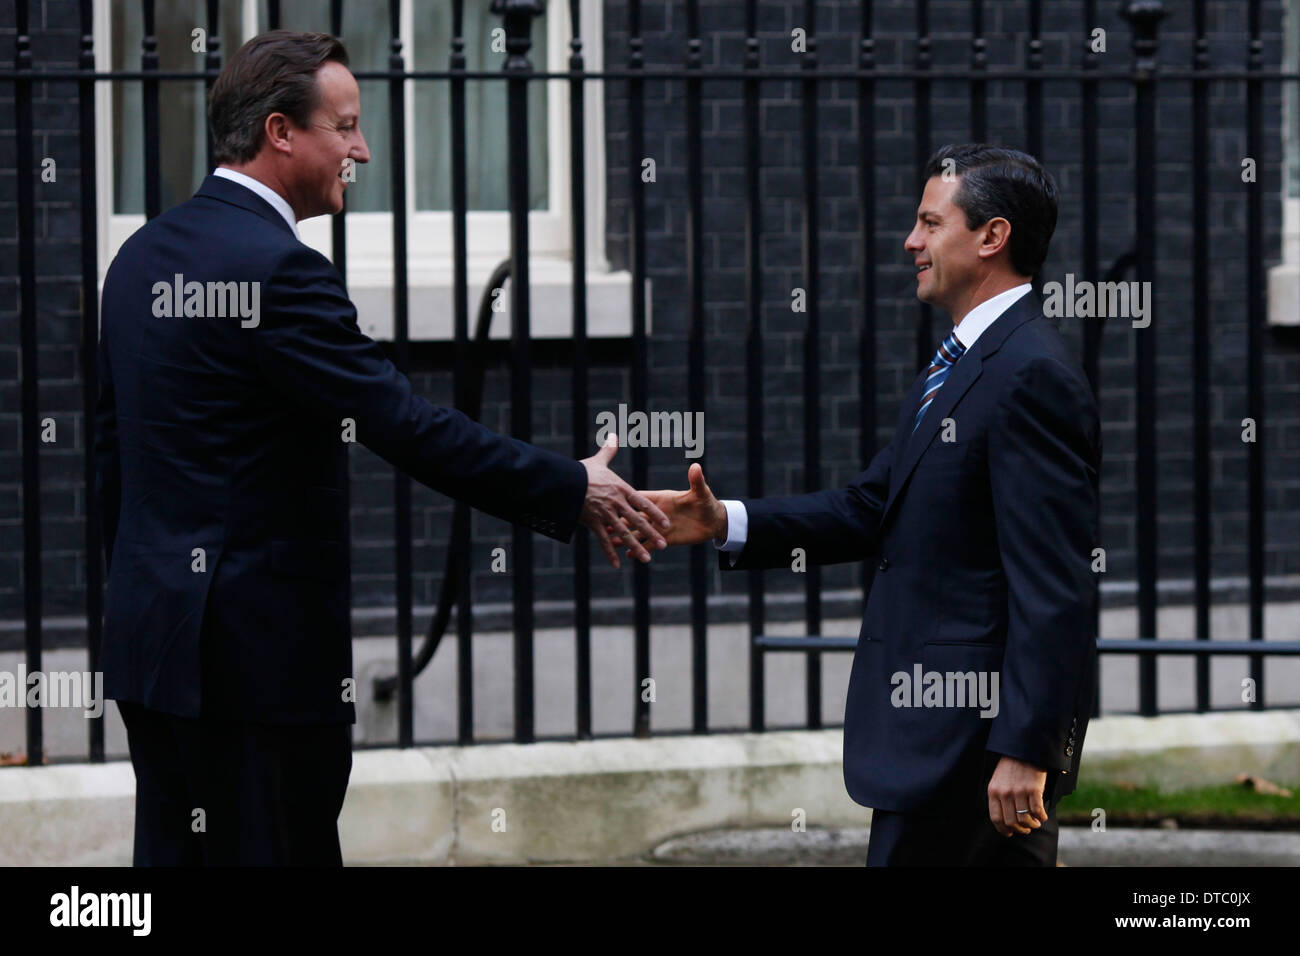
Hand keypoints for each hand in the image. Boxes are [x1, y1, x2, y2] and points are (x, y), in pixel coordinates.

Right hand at [579, 434, 668, 568]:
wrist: (562, 481)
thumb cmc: (580, 471)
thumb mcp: (598, 461)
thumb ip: (608, 451)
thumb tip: (614, 435)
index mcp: (620, 489)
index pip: (644, 503)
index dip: (656, 514)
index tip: (667, 523)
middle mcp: (616, 503)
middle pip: (638, 521)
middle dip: (652, 534)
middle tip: (664, 545)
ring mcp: (605, 514)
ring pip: (624, 533)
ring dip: (636, 547)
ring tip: (648, 559)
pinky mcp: (592, 523)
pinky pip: (604, 540)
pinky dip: (610, 553)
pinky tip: (618, 564)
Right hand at [610, 463, 725, 552]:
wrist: (713, 520)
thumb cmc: (706, 502)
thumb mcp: (701, 492)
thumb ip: (696, 480)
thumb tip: (696, 466)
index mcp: (662, 499)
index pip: (642, 498)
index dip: (629, 499)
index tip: (614, 499)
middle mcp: (657, 513)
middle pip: (635, 516)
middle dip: (621, 520)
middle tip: (606, 523)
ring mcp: (659, 528)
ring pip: (638, 532)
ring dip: (625, 537)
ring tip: (612, 541)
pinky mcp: (665, 540)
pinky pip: (648, 545)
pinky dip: (638, 549)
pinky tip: (626, 554)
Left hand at [987, 754, 1048, 835]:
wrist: (1024, 749)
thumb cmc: (1011, 766)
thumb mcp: (998, 780)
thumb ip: (1000, 797)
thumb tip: (1006, 820)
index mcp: (993, 791)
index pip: (996, 818)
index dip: (1003, 829)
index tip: (1010, 833)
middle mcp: (1005, 793)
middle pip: (1011, 822)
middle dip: (1020, 829)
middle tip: (1026, 829)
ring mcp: (1019, 791)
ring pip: (1024, 819)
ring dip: (1032, 825)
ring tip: (1036, 823)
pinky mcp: (1033, 789)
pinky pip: (1037, 811)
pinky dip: (1041, 817)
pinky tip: (1043, 816)